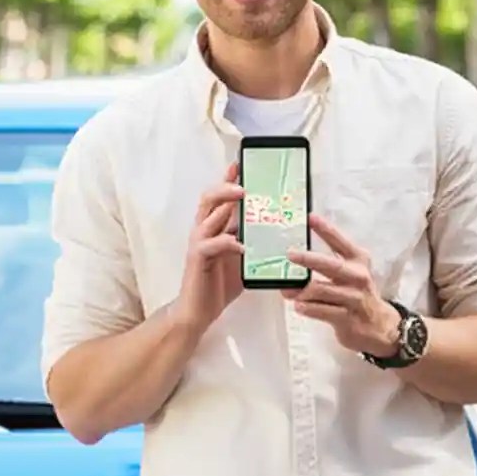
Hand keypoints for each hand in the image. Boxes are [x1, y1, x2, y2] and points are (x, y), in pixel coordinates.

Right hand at [173, 162, 245, 330]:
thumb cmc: (220, 284)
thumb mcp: (243, 259)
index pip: (219, 198)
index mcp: (214, 229)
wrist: (198, 311)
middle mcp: (203, 231)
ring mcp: (199, 244)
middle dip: (225, 186)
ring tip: (242, 195)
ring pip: (207, 216)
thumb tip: (278, 233)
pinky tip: (242, 245)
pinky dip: (227, 242)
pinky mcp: (198, 259)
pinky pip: (211, 245)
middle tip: (243, 181)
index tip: (240, 164)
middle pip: (209, 199)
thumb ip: (253, 243)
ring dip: (225, 204)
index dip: (228, 180)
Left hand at [281, 214, 401, 356]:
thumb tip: (293, 263)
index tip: (310, 218)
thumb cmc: (357, 294)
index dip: (326, 230)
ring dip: (301, 290)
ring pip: (321, 290)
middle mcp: (357, 277)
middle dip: (309, 259)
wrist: (380, 326)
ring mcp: (353, 298)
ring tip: (287, 290)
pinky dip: (307, 308)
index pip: (340, 242)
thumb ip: (325, 267)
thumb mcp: (350, 275)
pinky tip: (298, 306)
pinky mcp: (347, 318)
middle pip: (330, 265)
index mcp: (358, 261)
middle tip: (290, 254)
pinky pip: (322, 311)